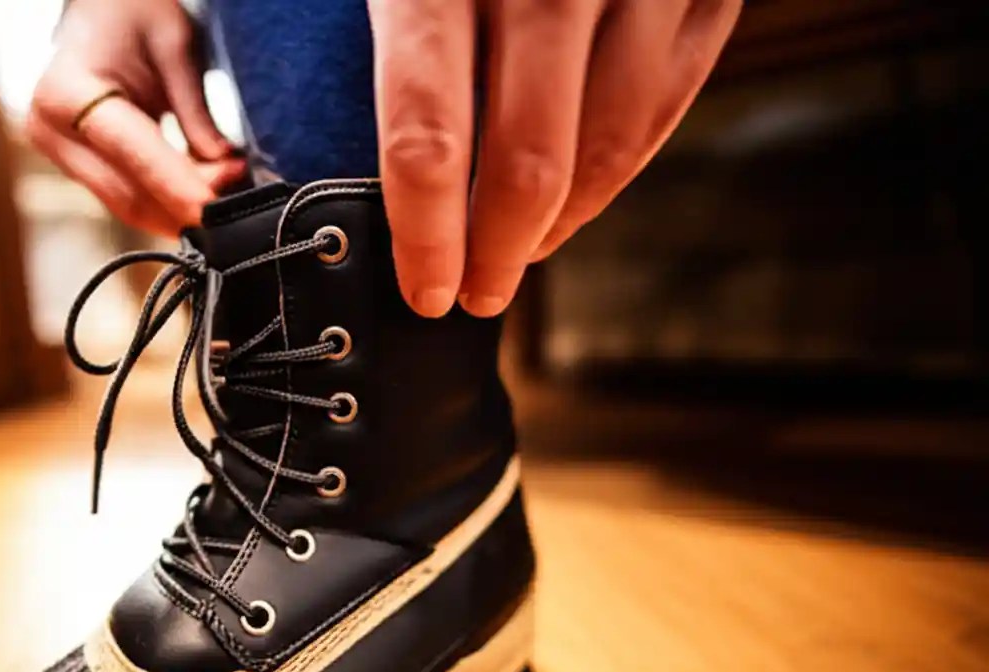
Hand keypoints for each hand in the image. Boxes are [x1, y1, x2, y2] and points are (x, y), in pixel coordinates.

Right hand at [26, 0, 246, 236]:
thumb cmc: (133, 11)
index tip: (223, 205)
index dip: (182, 187)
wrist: (98, 9)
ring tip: (226, 191)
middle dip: (188, 204)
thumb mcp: (174, 45)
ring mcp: (58, 153)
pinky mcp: (75, 166)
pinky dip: (167, 203)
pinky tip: (202, 193)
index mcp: (67, 92)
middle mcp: (51, 130)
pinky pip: (127, 198)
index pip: (134, 154)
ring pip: (130, 206)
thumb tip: (223, 167)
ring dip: (180, 210)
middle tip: (239, 193)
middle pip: (130, 194)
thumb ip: (195, 110)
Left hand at [368, 0, 741, 316]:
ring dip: (562, 221)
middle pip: (526, 159)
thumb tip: (355, 143)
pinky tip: (582, 200)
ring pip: (608, 146)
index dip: (425, 232)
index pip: (425, 131)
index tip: (425, 291)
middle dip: (497, 249)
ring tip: (521, 254)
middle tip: (474, 294)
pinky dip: (624, 170)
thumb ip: (381, 23)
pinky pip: (666, 106)